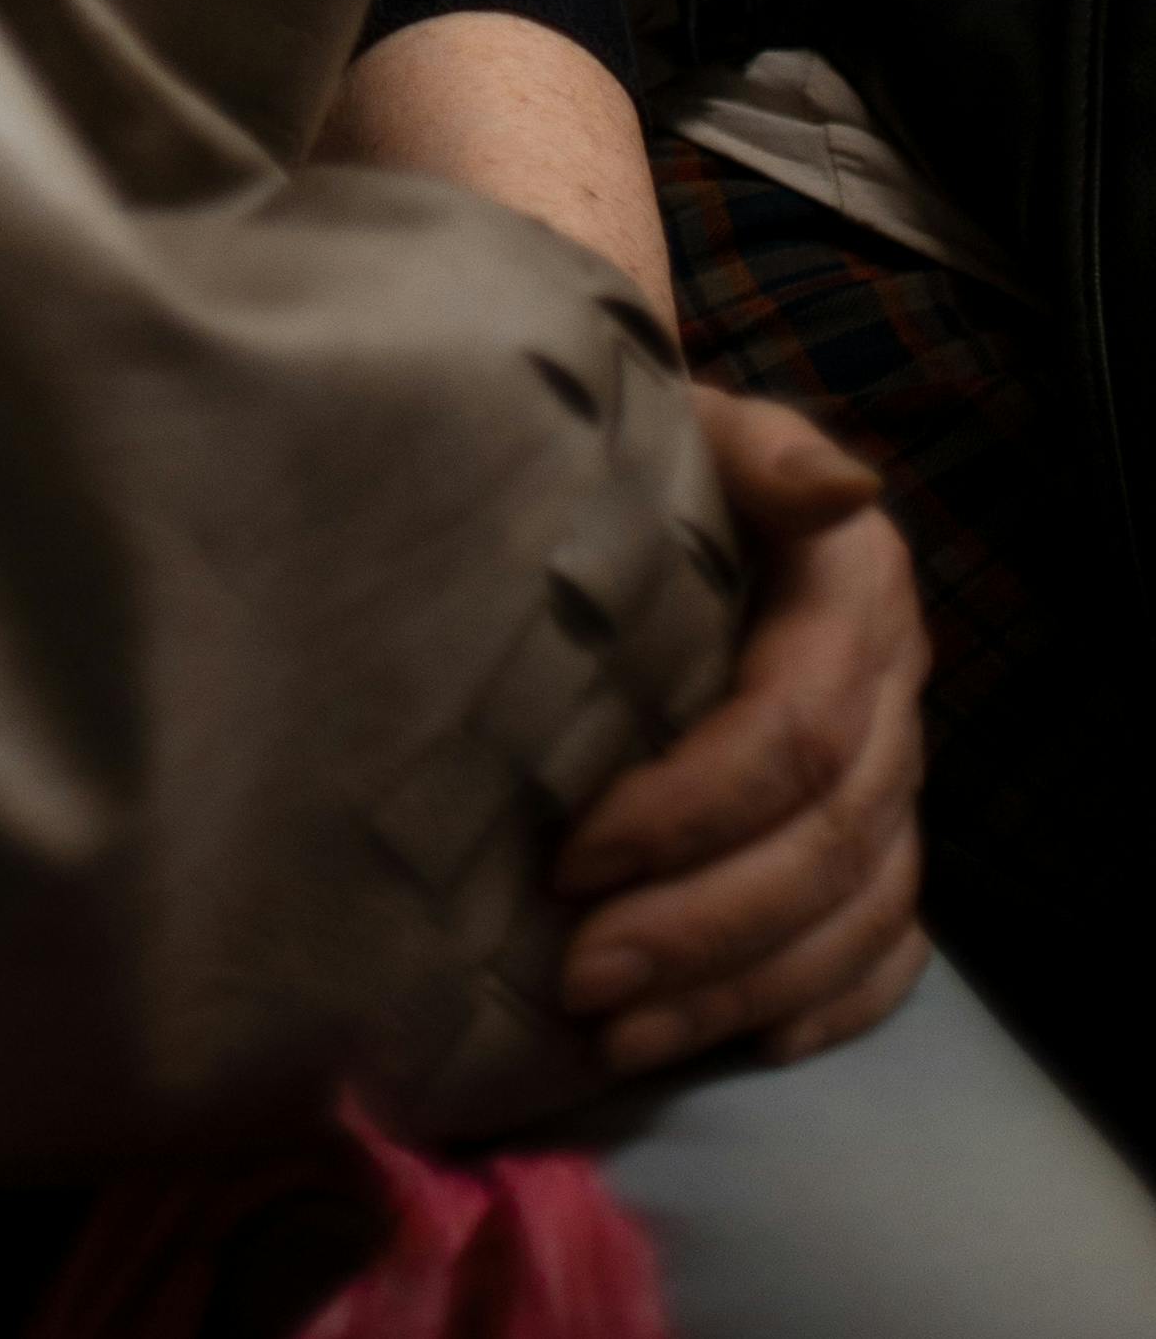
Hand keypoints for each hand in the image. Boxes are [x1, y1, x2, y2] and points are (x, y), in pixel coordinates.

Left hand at [555, 385, 927, 1075]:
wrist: (675, 471)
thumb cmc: (651, 456)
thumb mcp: (685, 426)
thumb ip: (752, 453)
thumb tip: (838, 488)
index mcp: (854, 588)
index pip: (793, 732)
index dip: (691, 809)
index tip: (570, 855)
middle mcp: (893, 688)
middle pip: (827, 846)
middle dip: (701, 928)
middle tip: (578, 978)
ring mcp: (900, 770)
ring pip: (855, 913)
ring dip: (740, 989)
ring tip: (616, 1036)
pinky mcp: (890, 832)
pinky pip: (892, 949)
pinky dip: (829, 1006)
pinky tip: (748, 1044)